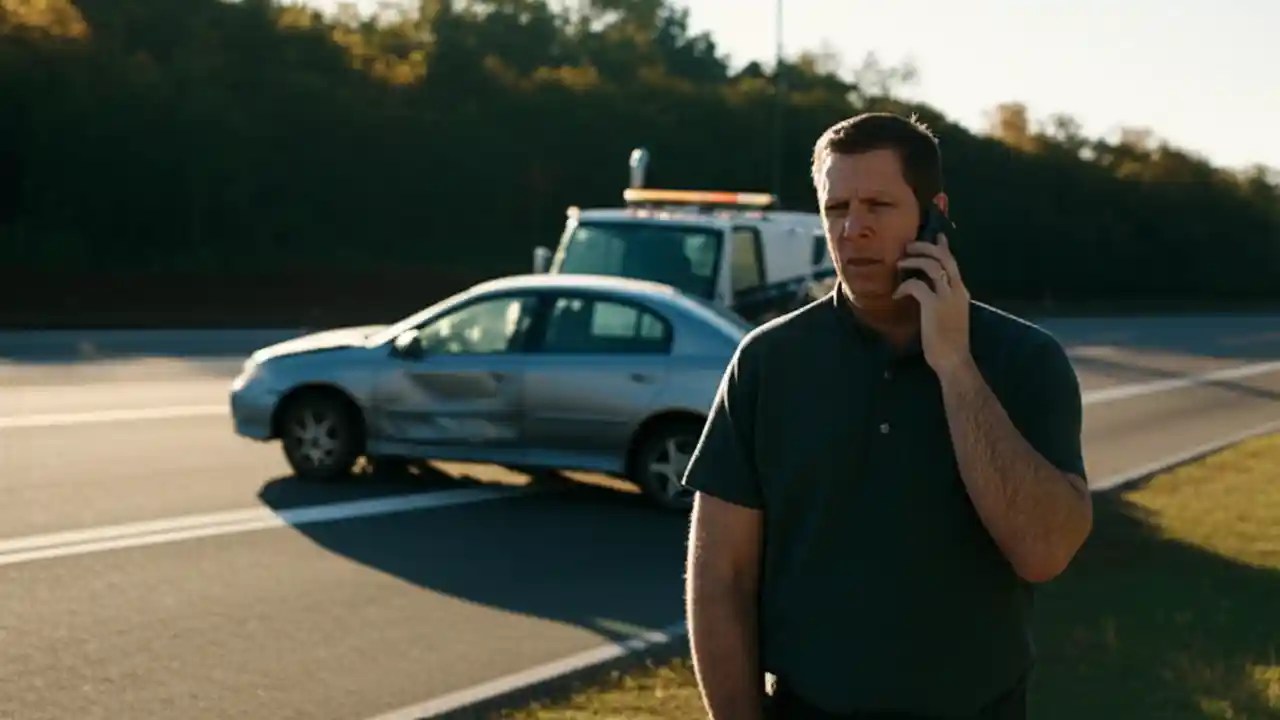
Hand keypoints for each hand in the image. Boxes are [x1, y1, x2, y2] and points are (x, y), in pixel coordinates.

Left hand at [893, 233, 972, 376]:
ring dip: (914, 261)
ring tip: (900, 264)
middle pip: (944, 257)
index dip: (944, 247)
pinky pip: (917, 285)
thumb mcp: (950, 315)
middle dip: (926, 247)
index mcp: (961, 292)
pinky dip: (905, 285)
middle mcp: (957, 290)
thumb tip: (928, 290)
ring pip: (933, 266)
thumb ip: (943, 300)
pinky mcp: (934, 305)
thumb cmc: (950, 342)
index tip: (937, 236)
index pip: (954, 262)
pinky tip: (897, 294)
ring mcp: (947, 296)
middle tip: (909, 246)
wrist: (954, 359)